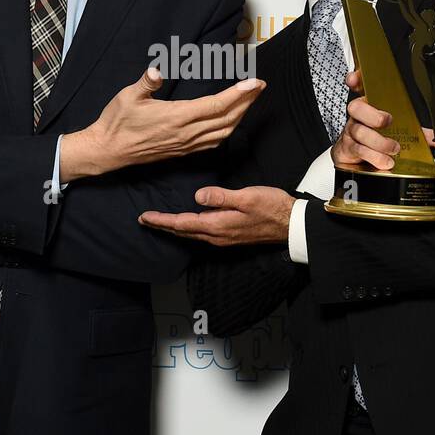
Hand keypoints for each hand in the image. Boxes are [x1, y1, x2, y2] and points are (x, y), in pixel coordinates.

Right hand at [60, 67, 264, 180]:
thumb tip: (156, 71)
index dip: (238, 94)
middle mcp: (186, 134)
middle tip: (260, 87)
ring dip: (240, 117)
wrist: (108, 151)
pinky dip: (227, 132)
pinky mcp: (182, 151)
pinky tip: (230, 124)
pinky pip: (212, 143)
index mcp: (177, 118)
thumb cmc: (117, 122)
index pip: (216, 105)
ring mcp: (185, 144)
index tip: (254, 82)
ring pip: (223, 133)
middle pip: (226, 119)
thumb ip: (145, 83)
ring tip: (250, 101)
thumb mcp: (127, 97)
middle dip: (246, 102)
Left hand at [138, 186, 293, 246]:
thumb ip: (220, 197)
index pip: (182, 223)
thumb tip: (197, 196)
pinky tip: (186, 225)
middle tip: (145, 220)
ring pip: (191, 234)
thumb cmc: (271, 207)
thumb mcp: (246, 197)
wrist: (290, 224)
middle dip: (163, 226)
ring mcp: (223, 238)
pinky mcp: (229, 236)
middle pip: (183, 232)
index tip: (144, 217)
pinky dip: (187, 229)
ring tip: (160, 223)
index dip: (162, 221)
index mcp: (218, 226)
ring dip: (174, 228)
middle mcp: (217, 236)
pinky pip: (201, 234)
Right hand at [332, 69, 434, 170]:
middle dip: (372, 114)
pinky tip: (384, 162)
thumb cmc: (386, 142)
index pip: (362, 87)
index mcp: (374, 106)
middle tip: (387, 121)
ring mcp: (352, 133)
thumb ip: (431, 137)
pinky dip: (372, 156)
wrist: (366, 166)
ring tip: (393, 150)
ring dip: (377, 141)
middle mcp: (360, 117)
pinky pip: (356, 150)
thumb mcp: (411, 135)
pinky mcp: (348, 150)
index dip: (357, 79)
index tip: (355, 78)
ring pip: (358, 130)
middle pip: (356, 107)